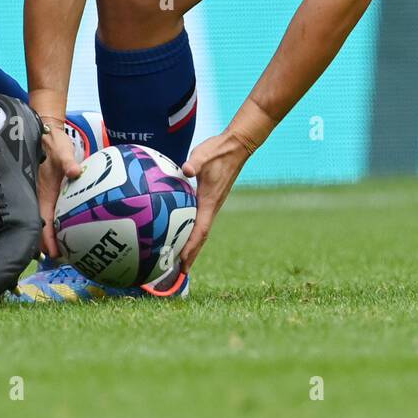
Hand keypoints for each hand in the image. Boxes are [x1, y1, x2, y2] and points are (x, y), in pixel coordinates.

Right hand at [37, 124, 81, 258]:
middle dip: (46, 245)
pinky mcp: (48, 193)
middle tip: (60, 260)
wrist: (45, 134)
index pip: (43, 221)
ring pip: (43, 222)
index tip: (53, 253)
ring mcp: (43, 196)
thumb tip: (76, 172)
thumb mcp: (62, 151)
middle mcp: (41, 198)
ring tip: (61, 253)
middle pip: (41, 227)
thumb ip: (68, 162)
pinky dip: (53, 225)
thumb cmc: (54, 143)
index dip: (46, 238)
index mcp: (43, 193)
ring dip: (48, 237)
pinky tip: (65, 231)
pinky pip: (49, 213)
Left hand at [180, 129, 252, 268]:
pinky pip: (201, 220)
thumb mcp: (203, 154)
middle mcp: (212, 206)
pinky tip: (183, 232)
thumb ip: (195, 162)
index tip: (182, 262)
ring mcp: (213, 203)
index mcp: (210, 200)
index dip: (191, 247)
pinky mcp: (211, 198)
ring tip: (181, 260)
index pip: (200, 230)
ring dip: (193, 246)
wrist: (237, 145)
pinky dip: (194, 232)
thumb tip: (187, 168)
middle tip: (180, 272)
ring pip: (202, 230)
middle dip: (191, 255)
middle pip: (201, 237)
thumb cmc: (219, 150)